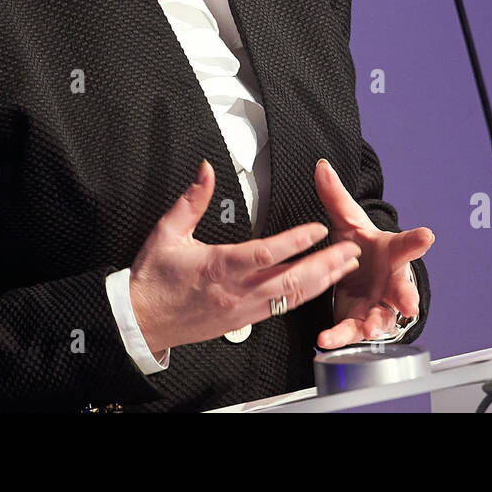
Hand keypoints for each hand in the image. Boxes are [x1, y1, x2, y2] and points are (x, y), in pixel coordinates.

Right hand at [129, 159, 361, 354]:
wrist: (140, 322)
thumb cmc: (153, 278)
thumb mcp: (167, 232)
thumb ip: (192, 199)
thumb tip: (206, 169)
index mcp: (219, 267)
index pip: (267, 253)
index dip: (296, 241)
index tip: (319, 229)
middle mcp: (236, 292)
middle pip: (290, 279)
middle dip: (325, 265)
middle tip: (350, 251)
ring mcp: (242, 311)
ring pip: (291, 297)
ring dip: (321, 282)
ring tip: (344, 268)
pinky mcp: (242, 322)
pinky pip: (280, 309)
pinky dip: (303, 296)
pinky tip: (318, 287)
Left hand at [313, 158, 434, 349]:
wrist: (361, 277)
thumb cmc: (363, 248)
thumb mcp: (349, 222)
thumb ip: (335, 197)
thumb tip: (321, 167)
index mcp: (390, 253)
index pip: (405, 244)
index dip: (416, 241)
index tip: (426, 236)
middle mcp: (390, 282)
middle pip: (402, 290)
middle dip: (407, 296)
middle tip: (410, 304)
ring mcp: (377, 305)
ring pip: (382, 319)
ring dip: (375, 326)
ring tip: (369, 330)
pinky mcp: (359, 322)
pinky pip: (352, 333)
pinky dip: (340, 338)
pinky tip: (326, 341)